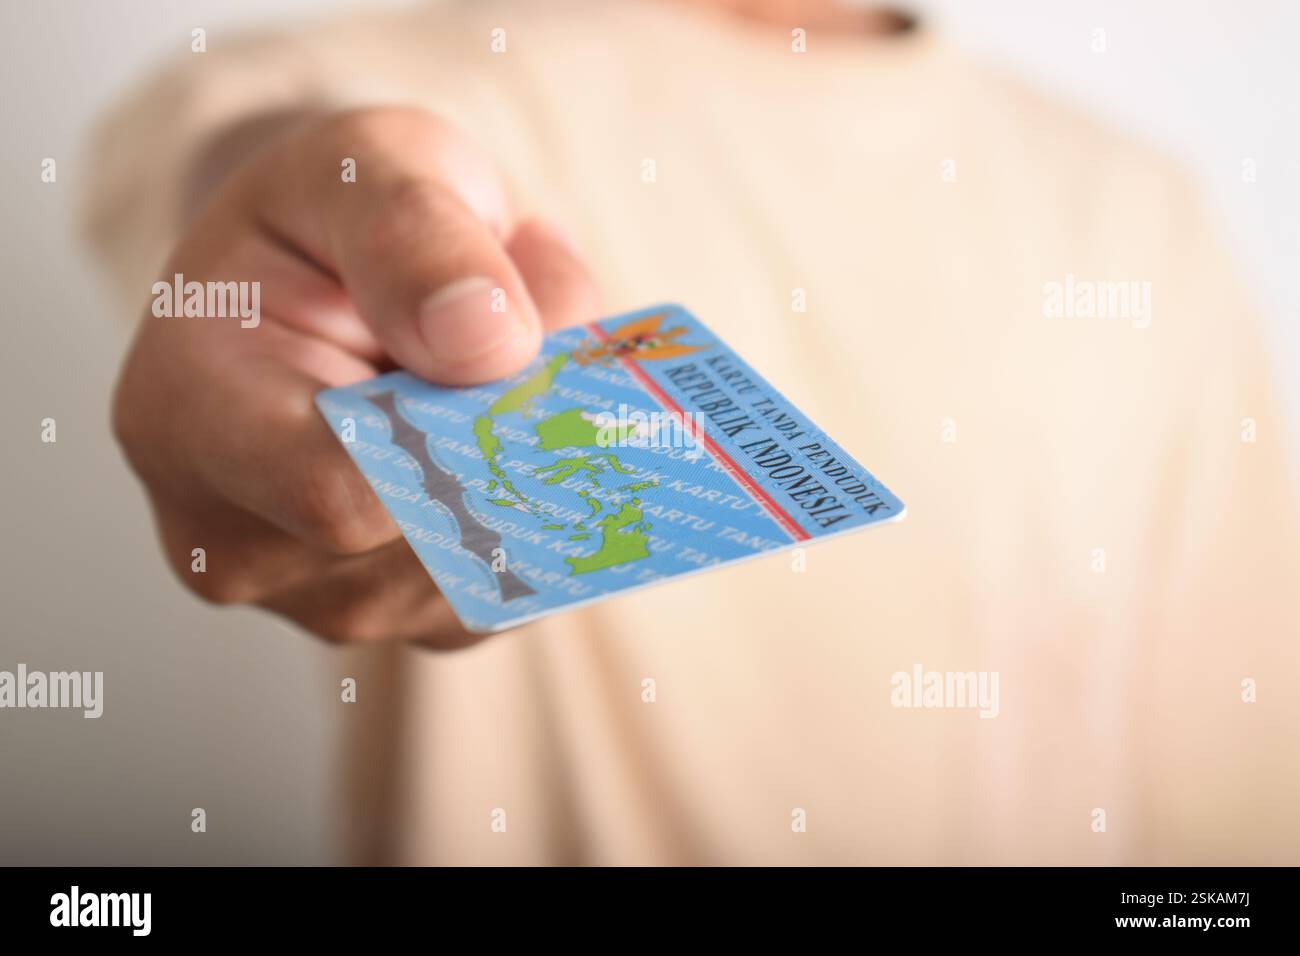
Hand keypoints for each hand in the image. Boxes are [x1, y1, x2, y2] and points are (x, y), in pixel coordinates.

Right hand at [112, 107, 600, 646]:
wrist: (332, 282)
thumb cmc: (333, 217)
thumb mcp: (364, 167)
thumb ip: (414, 238)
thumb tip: (489, 345)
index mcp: (187, 421)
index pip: (339, 492)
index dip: (458, 432)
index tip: (516, 349)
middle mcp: (239, 542)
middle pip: (434, 546)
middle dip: (519, 446)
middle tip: (536, 345)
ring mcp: (324, 600)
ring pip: (494, 575)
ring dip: (542, 474)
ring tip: (500, 384)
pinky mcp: (405, 619)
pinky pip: (521, 591)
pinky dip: (550, 514)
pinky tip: (509, 443)